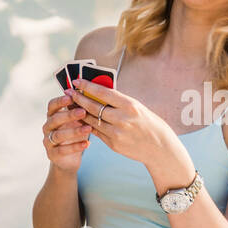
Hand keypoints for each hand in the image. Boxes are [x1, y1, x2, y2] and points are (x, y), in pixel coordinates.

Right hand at [42, 93, 90, 174]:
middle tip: (83, 112)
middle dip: (69, 115)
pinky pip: (62, 150)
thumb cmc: (75, 134)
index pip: (52, 105)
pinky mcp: (52, 154)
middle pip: (54, 119)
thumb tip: (94, 94)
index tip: (71, 97)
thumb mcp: (78, 121)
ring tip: (88, 129)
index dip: (60, 101)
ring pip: (58, 135)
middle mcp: (48, 127)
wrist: (68, 158)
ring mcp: (48, 141)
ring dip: (74, 131)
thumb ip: (81, 109)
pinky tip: (87, 144)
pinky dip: (75, 147)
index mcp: (53, 116)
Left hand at [66, 79, 187, 174]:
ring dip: (79, 112)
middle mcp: (122, 119)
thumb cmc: (148, 123)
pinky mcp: (113, 144)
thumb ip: (118, 101)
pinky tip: (79, 118)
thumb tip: (98, 91)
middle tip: (68, 92)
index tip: (76, 81)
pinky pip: (96, 132)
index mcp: (130, 105)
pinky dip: (87, 124)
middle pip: (93, 106)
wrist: (159, 147)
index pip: (103, 92)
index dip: (87, 86)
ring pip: (91, 120)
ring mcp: (116, 133)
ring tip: (70, 104)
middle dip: (78, 98)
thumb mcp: (137, 107)